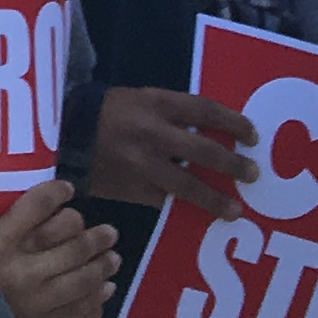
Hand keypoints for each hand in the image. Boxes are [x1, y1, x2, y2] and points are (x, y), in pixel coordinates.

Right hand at [0, 179, 120, 317]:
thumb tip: (29, 199)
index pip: (34, 207)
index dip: (55, 193)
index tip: (66, 189)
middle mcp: (20, 271)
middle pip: (70, 245)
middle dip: (93, 236)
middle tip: (108, 231)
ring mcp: (35, 302)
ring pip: (81, 279)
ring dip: (102, 265)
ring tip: (113, 256)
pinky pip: (79, 311)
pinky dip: (97, 298)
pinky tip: (106, 288)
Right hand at [80, 85, 258, 218]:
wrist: (64, 136)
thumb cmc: (106, 113)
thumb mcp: (138, 99)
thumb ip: (170, 113)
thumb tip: (211, 131)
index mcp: (155, 103)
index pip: (205, 111)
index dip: (233, 123)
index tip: (252, 135)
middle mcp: (153, 133)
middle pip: (204, 150)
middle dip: (233, 164)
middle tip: (253, 174)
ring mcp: (143, 164)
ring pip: (188, 185)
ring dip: (216, 200)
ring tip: (236, 211)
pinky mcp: (133, 189)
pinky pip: (166, 202)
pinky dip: (184, 209)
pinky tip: (199, 217)